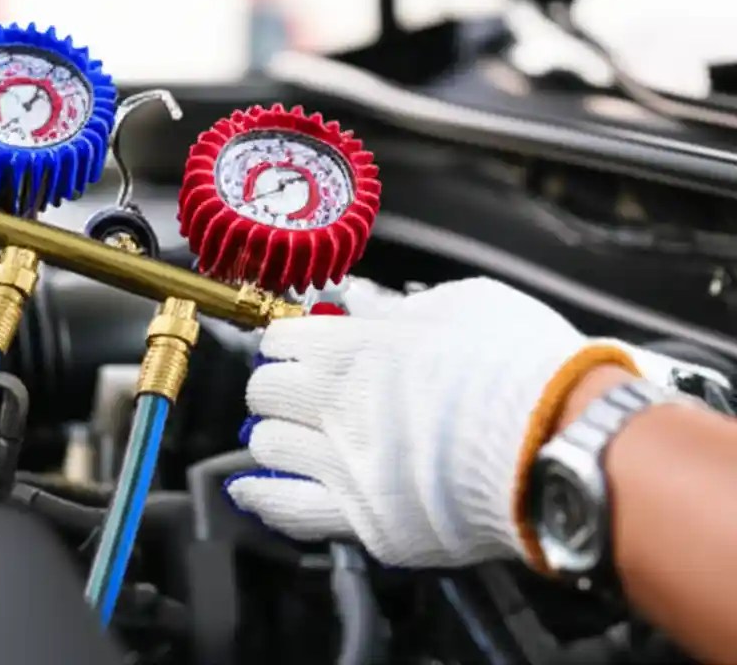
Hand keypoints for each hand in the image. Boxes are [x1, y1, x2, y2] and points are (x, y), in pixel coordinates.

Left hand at [225, 277, 722, 567]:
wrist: (567, 441)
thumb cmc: (526, 366)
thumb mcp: (464, 305)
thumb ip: (399, 305)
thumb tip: (362, 299)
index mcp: (354, 348)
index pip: (279, 340)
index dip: (287, 344)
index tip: (298, 350)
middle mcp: (338, 405)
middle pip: (263, 392)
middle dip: (277, 389)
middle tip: (299, 393)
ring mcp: (349, 465)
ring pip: (267, 447)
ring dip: (277, 438)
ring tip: (298, 438)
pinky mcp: (368, 520)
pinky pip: (290, 510)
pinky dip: (264, 499)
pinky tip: (251, 492)